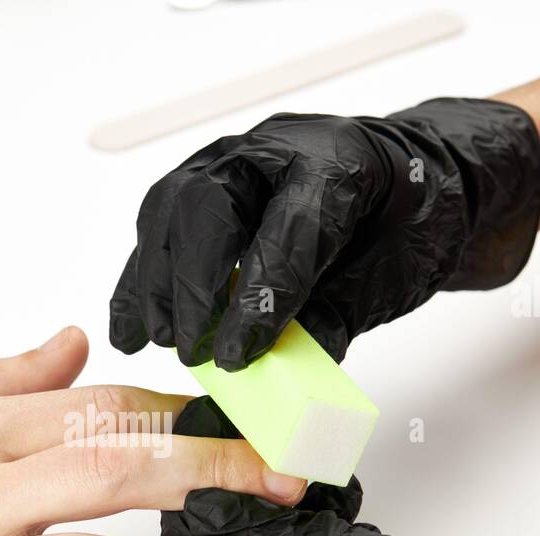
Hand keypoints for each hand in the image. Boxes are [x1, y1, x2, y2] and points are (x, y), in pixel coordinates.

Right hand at [110, 99, 539, 369]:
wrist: (408, 184)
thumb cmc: (404, 222)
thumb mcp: (386, 278)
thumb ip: (330, 324)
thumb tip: (279, 381)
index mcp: (337, 163)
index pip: (285, 231)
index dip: (257, 299)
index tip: (237, 354)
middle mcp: (274, 150)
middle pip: (208, 206)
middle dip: (193, 286)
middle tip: (193, 349)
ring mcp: (231, 162)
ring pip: (170, 209)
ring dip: (156, 282)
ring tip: (159, 339)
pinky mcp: (202, 185)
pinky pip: (157, 226)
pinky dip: (140, 280)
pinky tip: (131, 326)